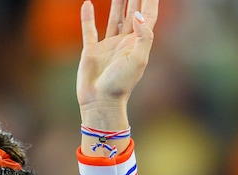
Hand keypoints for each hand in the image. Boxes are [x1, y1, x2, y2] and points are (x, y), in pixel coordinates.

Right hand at [77, 0, 158, 133]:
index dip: (150, 1)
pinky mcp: (91, 51)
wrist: (101, 101)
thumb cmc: (121, 84)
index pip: (147, 16)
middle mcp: (124, 42)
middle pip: (131, 13)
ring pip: (114, 18)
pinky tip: (88, 4)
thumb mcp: (138, 61)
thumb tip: (137, 15)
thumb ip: (143, 36)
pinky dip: (88, 17)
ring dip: (116, 3)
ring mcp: (108, 46)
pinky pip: (89, 30)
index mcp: (137, 43)